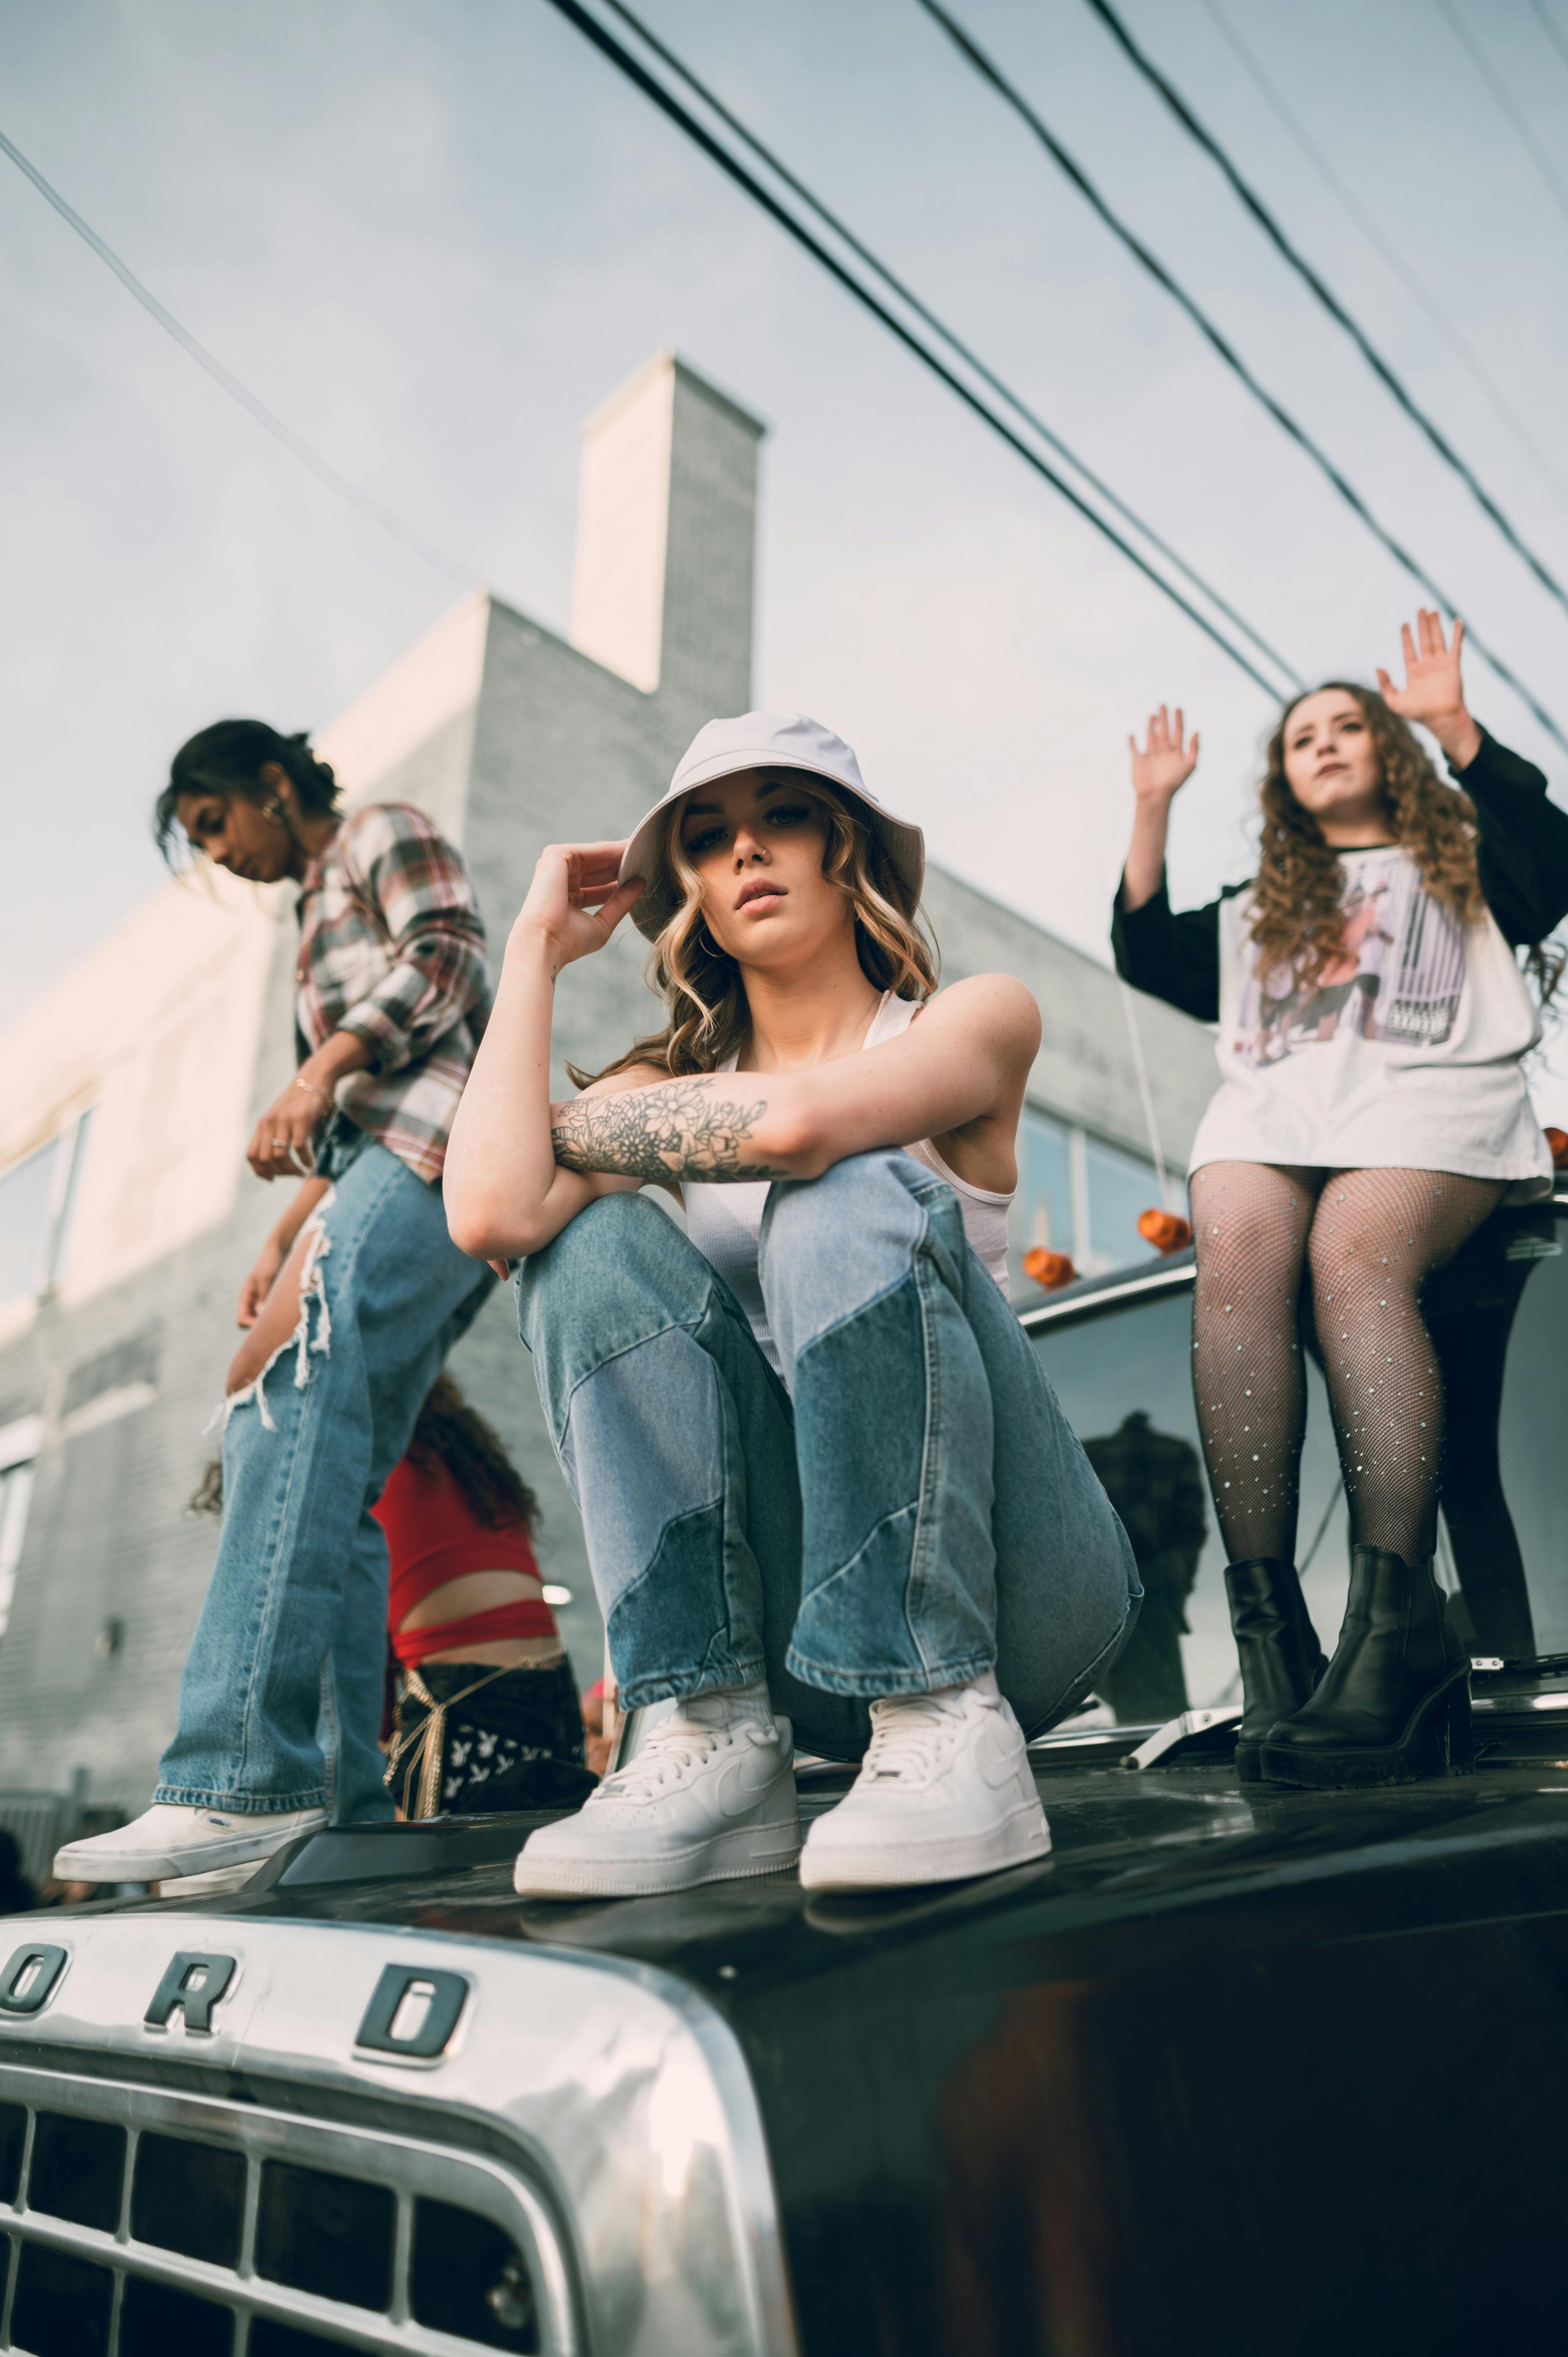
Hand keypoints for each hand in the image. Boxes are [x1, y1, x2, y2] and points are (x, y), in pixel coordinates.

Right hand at [237, 1236, 284, 1326]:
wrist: (280, 1249)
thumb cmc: (271, 1261)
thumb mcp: (267, 1278)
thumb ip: (264, 1296)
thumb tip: (261, 1315)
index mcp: (245, 1297)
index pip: (241, 1320)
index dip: (251, 1325)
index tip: (266, 1322)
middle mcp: (252, 1301)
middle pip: (252, 1323)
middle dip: (262, 1326)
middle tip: (279, 1325)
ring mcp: (262, 1300)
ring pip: (263, 1319)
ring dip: (272, 1320)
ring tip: (285, 1317)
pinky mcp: (273, 1298)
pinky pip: (273, 1312)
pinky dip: (278, 1314)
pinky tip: (289, 1312)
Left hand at [245, 1075, 327, 1180]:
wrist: (314, 1076)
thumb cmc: (300, 1100)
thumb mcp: (281, 1115)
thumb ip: (276, 1132)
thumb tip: (277, 1158)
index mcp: (263, 1124)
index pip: (252, 1155)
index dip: (259, 1171)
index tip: (272, 1179)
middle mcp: (270, 1122)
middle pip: (265, 1159)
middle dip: (279, 1173)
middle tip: (292, 1174)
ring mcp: (284, 1121)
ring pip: (280, 1156)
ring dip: (292, 1170)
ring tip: (302, 1172)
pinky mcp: (301, 1120)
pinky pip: (299, 1148)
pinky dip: (305, 1160)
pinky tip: (311, 1163)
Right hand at [510, 842, 644, 971]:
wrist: (545, 943)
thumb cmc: (569, 942)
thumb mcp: (603, 922)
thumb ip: (621, 902)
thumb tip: (641, 883)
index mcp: (567, 897)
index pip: (598, 884)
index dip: (620, 880)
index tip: (644, 875)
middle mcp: (560, 880)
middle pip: (598, 868)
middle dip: (622, 864)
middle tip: (649, 859)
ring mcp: (556, 867)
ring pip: (595, 857)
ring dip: (619, 855)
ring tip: (645, 853)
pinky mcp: (556, 857)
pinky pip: (590, 851)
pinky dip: (610, 850)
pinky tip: (630, 851)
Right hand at [1129, 707, 1198, 801]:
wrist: (1155, 795)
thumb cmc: (1174, 783)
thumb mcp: (1189, 765)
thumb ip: (1194, 748)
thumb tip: (1196, 731)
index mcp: (1175, 752)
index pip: (1177, 731)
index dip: (1178, 719)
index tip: (1178, 708)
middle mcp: (1163, 752)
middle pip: (1164, 730)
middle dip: (1164, 718)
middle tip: (1163, 704)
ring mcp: (1151, 755)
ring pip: (1151, 736)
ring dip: (1152, 725)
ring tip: (1153, 714)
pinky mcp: (1138, 760)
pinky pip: (1134, 748)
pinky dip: (1132, 742)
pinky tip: (1131, 735)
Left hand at [1375, 609, 1479, 765]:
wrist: (1440, 718)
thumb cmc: (1418, 713)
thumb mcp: (1395, 701)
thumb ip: (1385, 685)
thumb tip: (1377, 667)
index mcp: (1414, 673)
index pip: (1409, 650)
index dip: (1406, 637)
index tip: (1404, 624)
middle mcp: (1427, 666)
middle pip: (1423, 640)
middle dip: (1421, 625)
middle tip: (1420, 609)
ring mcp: (1441, 664)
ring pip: (1437, 639)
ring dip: (1434, 625)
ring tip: (1431, 611)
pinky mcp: (1453, 665)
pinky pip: (1455, 645)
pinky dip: (1456, 633)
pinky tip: (1456, 621)